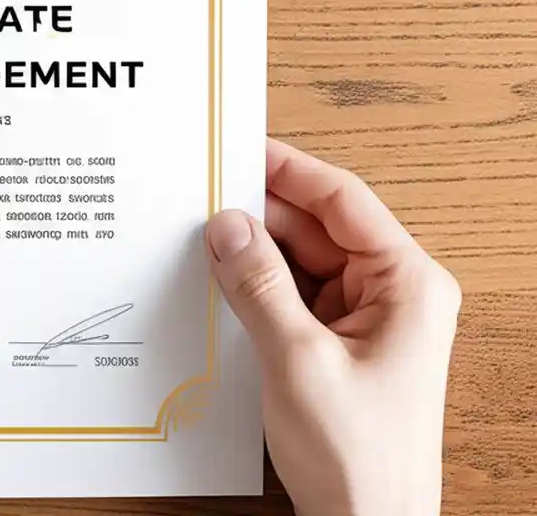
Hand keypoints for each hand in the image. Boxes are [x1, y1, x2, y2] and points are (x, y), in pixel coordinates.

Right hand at [206, 139, 459, 515]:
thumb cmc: (360, 457)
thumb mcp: (298, 361)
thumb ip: (259, 286)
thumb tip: (227, 225)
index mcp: (407, 284)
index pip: (344, 201)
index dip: (289, 170)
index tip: (238, 148)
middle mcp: (391, 293)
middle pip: (316, 228)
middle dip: (259, 215)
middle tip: (197, 199)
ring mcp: (363, 319)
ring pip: (298, 262)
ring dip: (253, 254)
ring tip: (199, 243)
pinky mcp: (335, 344)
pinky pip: (291, 296)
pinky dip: (255, 287)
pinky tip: (218, 283)